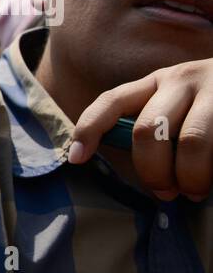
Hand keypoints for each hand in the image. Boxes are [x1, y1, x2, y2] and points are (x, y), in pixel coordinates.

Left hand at [70, 58, 212, 200]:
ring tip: (195, 191)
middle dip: (152, 171)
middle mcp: (183, 79)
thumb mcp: (179, 105)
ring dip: (189, 176)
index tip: (76, 158)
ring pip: (191, 142)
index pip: (111, 101)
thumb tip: (128, 167)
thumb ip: (153, 128)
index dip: (89, 128)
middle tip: (166, 193)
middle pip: (147, 131)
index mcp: (157, 81)